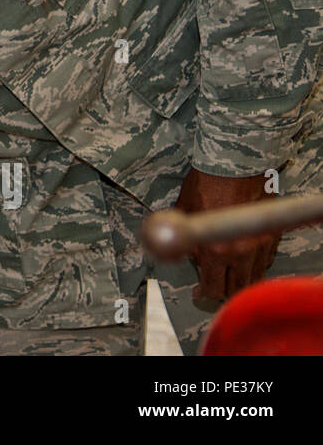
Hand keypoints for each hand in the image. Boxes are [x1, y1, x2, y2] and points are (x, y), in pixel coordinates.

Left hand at [173, 167, 280, 301]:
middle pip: (234, 289)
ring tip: (228, 277)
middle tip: (213, 286)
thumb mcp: (185, 212)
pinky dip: (254, 266)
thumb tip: (188, 254)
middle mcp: (239, 254)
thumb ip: (188, 237)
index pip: (212, 287)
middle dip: (222, 290)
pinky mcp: (271, 237)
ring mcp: (258, 247)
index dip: (204, 293)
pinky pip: (264, 262)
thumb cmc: (206, 184)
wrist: (235, 164)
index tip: (199, 291)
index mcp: (214, 250)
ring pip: (252, 278)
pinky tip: (243, 261)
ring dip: (240, 281)